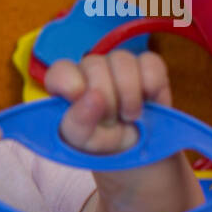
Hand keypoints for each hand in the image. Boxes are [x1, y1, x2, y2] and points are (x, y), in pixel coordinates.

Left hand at [43, 50, 172, 153]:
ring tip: (129, 116)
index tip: (78, 98)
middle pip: (94, 64)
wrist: (135, 152)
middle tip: (110, 122)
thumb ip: (80, 122)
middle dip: (105, 99)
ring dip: (128, 93)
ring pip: (122, 60)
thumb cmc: (99, 144)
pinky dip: (151, 84)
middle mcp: (89, 70)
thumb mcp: (83, 141)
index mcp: (65, 85)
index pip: (59, 71)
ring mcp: (119, 65)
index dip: (69, 82)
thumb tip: (94, 96)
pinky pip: (151, 62)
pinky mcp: (148, 66)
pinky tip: (149, 102)